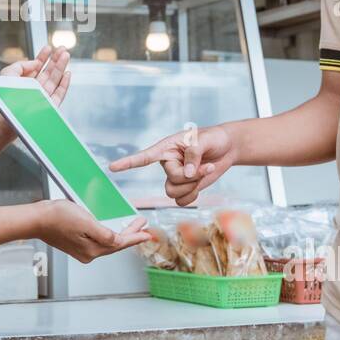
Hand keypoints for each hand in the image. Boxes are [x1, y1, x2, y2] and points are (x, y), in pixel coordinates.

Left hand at [0, 44, 70, 104]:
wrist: (6, 115)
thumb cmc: (3, 97)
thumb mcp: (8, 73)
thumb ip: (21, 64)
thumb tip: (36, 62)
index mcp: (24, 82)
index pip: (36, 67)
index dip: (43, 57)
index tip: (48, 48)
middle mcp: (34, 89)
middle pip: (48, 72)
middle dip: (56, 59)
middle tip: (62, 48)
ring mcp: (42, 97)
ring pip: (55, 80)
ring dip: (61, 67)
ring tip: (65, 55)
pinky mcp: (49, 106)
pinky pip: (59, 94)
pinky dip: (64, 84)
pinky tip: (67, 73)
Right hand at [34, 200, 150, 262]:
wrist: (37, 219)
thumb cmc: (57, 217)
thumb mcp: (86, 222)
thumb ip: (104, 234)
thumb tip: (119, 241)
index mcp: (92, 250)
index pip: (120, 244)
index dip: (135, 237)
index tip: (147, 234)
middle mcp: (88, 253)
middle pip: (115, 244)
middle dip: (130, 234)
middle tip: (141, 225)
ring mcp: (82, 250)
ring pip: (107, 243)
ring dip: (120, 233)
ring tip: (131, 225)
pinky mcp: (76, 244)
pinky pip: (98, 241)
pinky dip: (108, 234)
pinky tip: (111, 228)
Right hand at [108, 125, 237, 205]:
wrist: (227, 148)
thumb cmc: (214, 138)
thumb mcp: (204, 140)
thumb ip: (194, 155)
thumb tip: (187, 174)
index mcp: (167, 148)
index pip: (144, 157)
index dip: (128, 162)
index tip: (112, 167)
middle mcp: (168, 163)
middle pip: (171, 180)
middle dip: (191, 177)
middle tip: (206, 165)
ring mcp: (176, 177)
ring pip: (173, 193)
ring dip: (193, 186)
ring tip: (206, 170)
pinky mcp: (185, 187)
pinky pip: (182, 201)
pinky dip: (193, 196)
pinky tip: (200, 186)